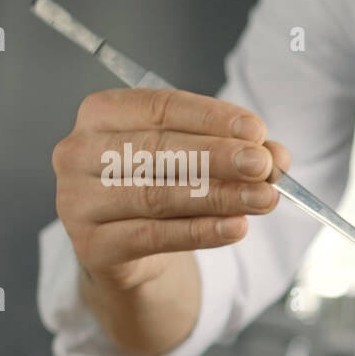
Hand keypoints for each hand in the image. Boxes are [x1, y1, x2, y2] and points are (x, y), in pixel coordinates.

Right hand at [52, 88, 290, 292]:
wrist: (127, 248)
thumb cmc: (159, 186)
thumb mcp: (194, 161)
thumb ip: (233, 151)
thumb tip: (277, 156)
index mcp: (100, 114)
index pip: (159, 107)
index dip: (211, 118)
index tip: (256, 129)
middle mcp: (78, 152)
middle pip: (158, 150)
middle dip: (219, 157)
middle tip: (264, 166)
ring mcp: (77, 200)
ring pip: (158, 196)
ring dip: (220, 197)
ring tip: (264, 199)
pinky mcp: (92, 245)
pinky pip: (155, 236)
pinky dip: (202, 232)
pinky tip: (237, 227)